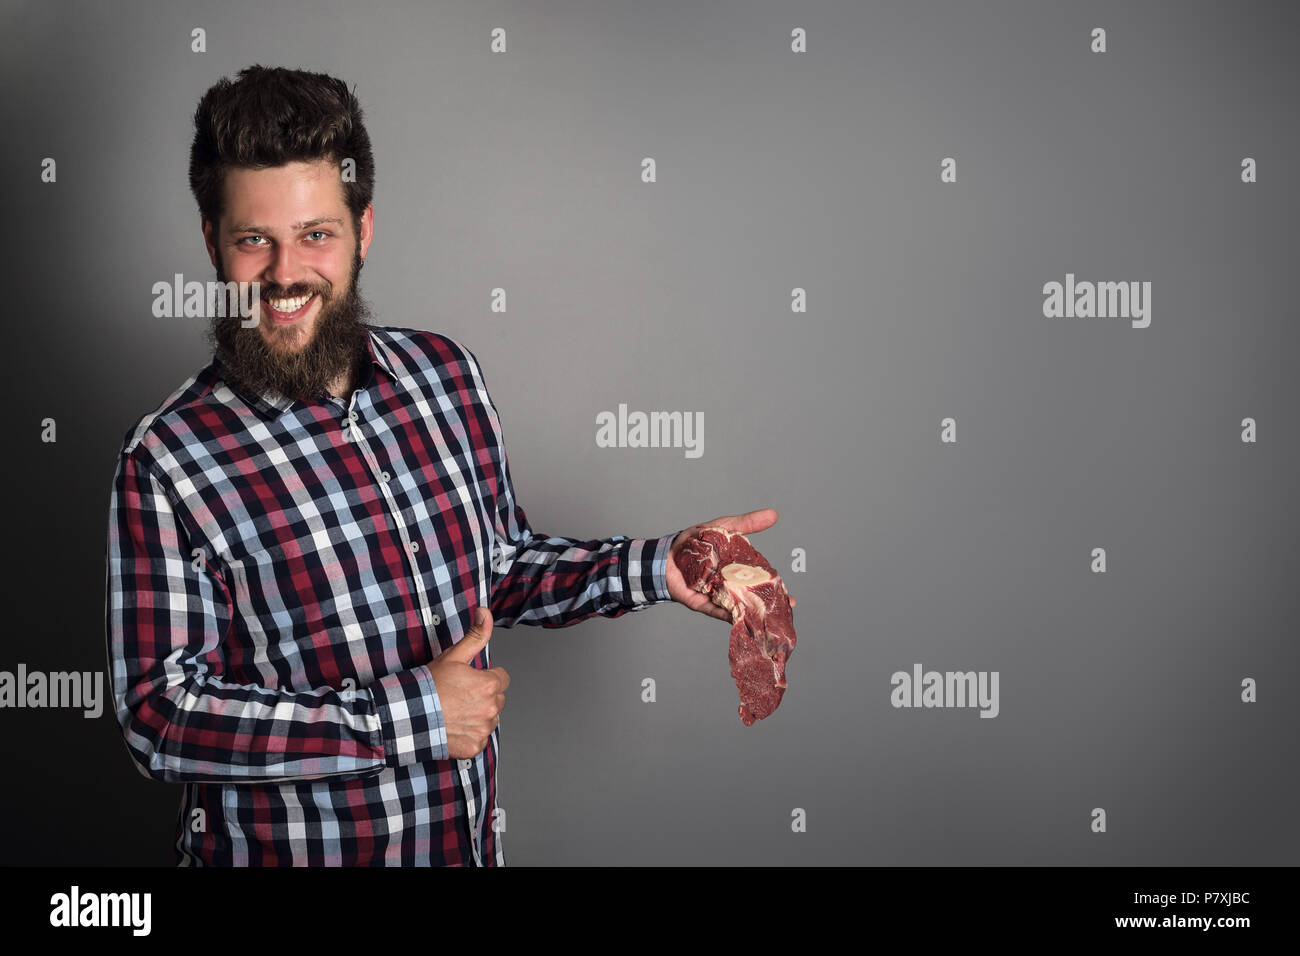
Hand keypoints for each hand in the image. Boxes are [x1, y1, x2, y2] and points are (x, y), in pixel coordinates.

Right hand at [426, 608, 508, 758]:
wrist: (408, 715)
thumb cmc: (429, 685)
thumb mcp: (452, 656)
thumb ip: (475, 635)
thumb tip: (485, 612)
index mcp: (489, 684)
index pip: (502, 678)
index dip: (486, 677)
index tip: (469, 680)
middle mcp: (491, 708)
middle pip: (498, 699)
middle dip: (484, 697)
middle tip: (459, 696)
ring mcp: (483, 729)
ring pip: (489, 719)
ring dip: (478, 716)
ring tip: (455, 711)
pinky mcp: (474, 746)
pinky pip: (480, 739)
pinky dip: (470, 734)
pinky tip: (454, 727)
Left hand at [666, 508, 795, 622]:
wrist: (666, 554)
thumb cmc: (694, 542)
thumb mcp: (723, 527)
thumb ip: (747, 523)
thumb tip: (774, 515)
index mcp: (737, 569)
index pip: (760, 580)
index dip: (775, 589)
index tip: (790, 598)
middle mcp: (730, 585)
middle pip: (753, 597)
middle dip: (770, 605)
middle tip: (786, 609)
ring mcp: (717, 596)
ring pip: (739, 607)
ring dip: (755, 613)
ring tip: (771, 619)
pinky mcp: (703, 603)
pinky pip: (718, 611)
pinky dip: (729, 616)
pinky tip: (743, 620)